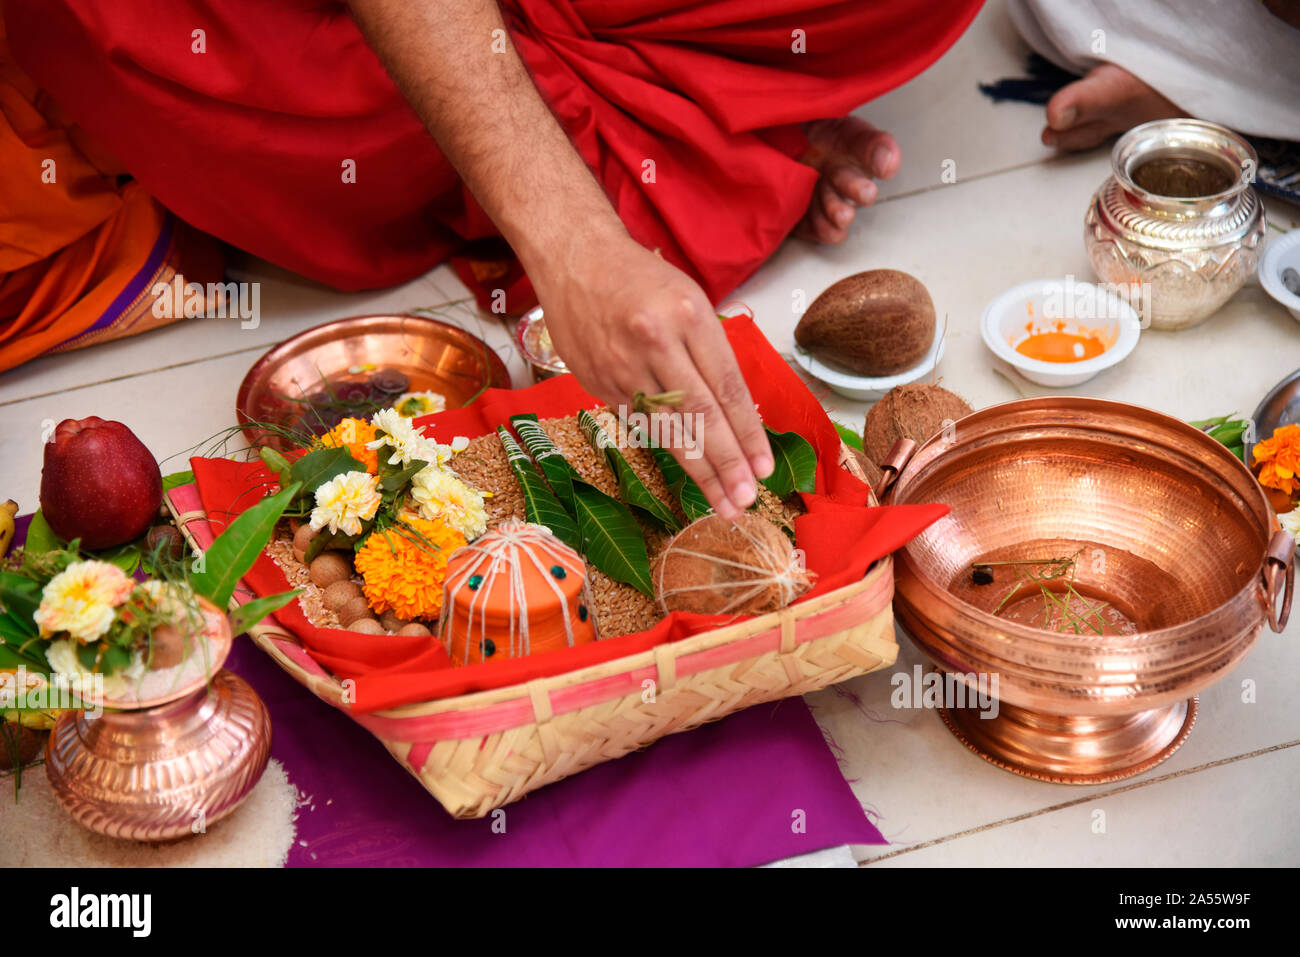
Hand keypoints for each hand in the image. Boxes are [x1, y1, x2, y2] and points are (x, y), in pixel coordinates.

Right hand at [534, 239, 773, 519]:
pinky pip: (639, 421)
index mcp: (688, 315)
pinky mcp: (598, 381)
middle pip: (699, 416)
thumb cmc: (641, 278)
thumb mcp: (690, 299)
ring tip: (721, 503)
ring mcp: (622, 365)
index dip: (747, 435)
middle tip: (745, 501)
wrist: (574, 258)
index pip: (726, 388)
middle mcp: (655, 341)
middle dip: (726, 465)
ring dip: (699, 471)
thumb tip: (736, 415)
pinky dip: (665, 447)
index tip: (763, 468)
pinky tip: (686, 472)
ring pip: (667, 429)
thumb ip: (711, 353)